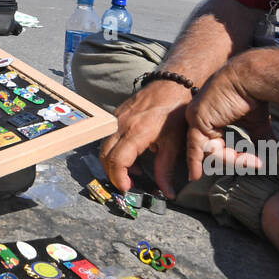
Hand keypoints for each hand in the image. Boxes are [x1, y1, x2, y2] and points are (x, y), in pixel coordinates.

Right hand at [98, 79, 191, 198]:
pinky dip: (115, 151)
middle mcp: (122, 125)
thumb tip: (167, 192)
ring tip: (132, 173)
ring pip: (103, 147)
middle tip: (127, 185)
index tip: (127, 188)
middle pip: (105, 156)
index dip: (119, 178)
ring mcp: (117, 118)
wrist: (171, 85)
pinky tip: (132, 157)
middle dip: (113, 174)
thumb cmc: (175, 112)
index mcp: (137, 132)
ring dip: (113, 163)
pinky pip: (108, 137)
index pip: (117, 160)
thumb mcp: (174, 143)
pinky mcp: (116, 115)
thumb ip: (166, 169)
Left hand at [183, 57, 271, 181]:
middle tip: (255, 165)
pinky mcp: (196, 118)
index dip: (224, 158)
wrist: (251, 78)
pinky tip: (196, 176)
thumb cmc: (253, 95)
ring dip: (232, 159)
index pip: (213, 144)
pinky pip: (198, 146)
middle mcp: (200, 117)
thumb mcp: (255, 123)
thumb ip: (257, 140)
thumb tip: (269, 157)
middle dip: (232, 161)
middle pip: (209, 150)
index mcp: (211, 116)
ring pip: (207, 151)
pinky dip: (199, 161)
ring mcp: (196, 117)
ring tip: (253, 160)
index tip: (230, 171)